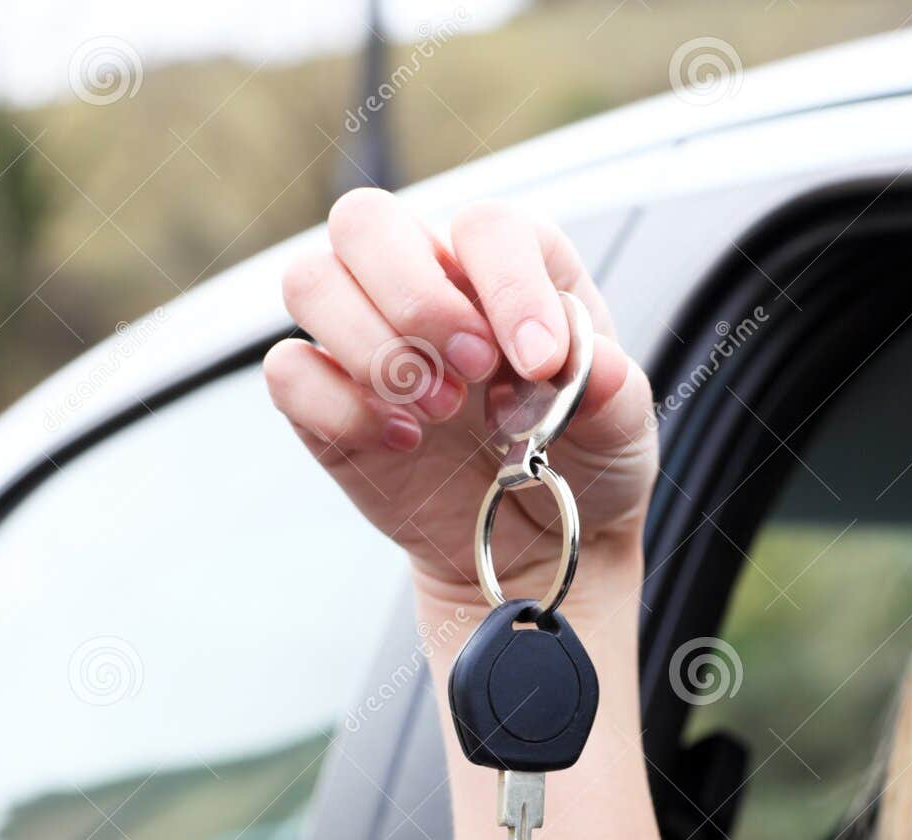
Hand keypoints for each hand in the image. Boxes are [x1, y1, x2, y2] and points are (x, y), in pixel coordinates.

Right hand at [263, 189, 657, 617]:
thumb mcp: (621, 431)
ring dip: (372, 348)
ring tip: (438, 411)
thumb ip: (613, 392)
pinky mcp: (328, 403)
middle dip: (417, 299)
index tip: (537, 362)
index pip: (485, 227)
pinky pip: (290, 373)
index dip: (508, 286)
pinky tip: (402, 442)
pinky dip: (338, 407)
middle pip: (366, 222)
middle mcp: (429, 284)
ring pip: (310, 282)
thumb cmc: (578, 464)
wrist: (537, 545)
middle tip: (471, 372)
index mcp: (508, 265)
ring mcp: (368, 339)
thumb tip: (599, 368)